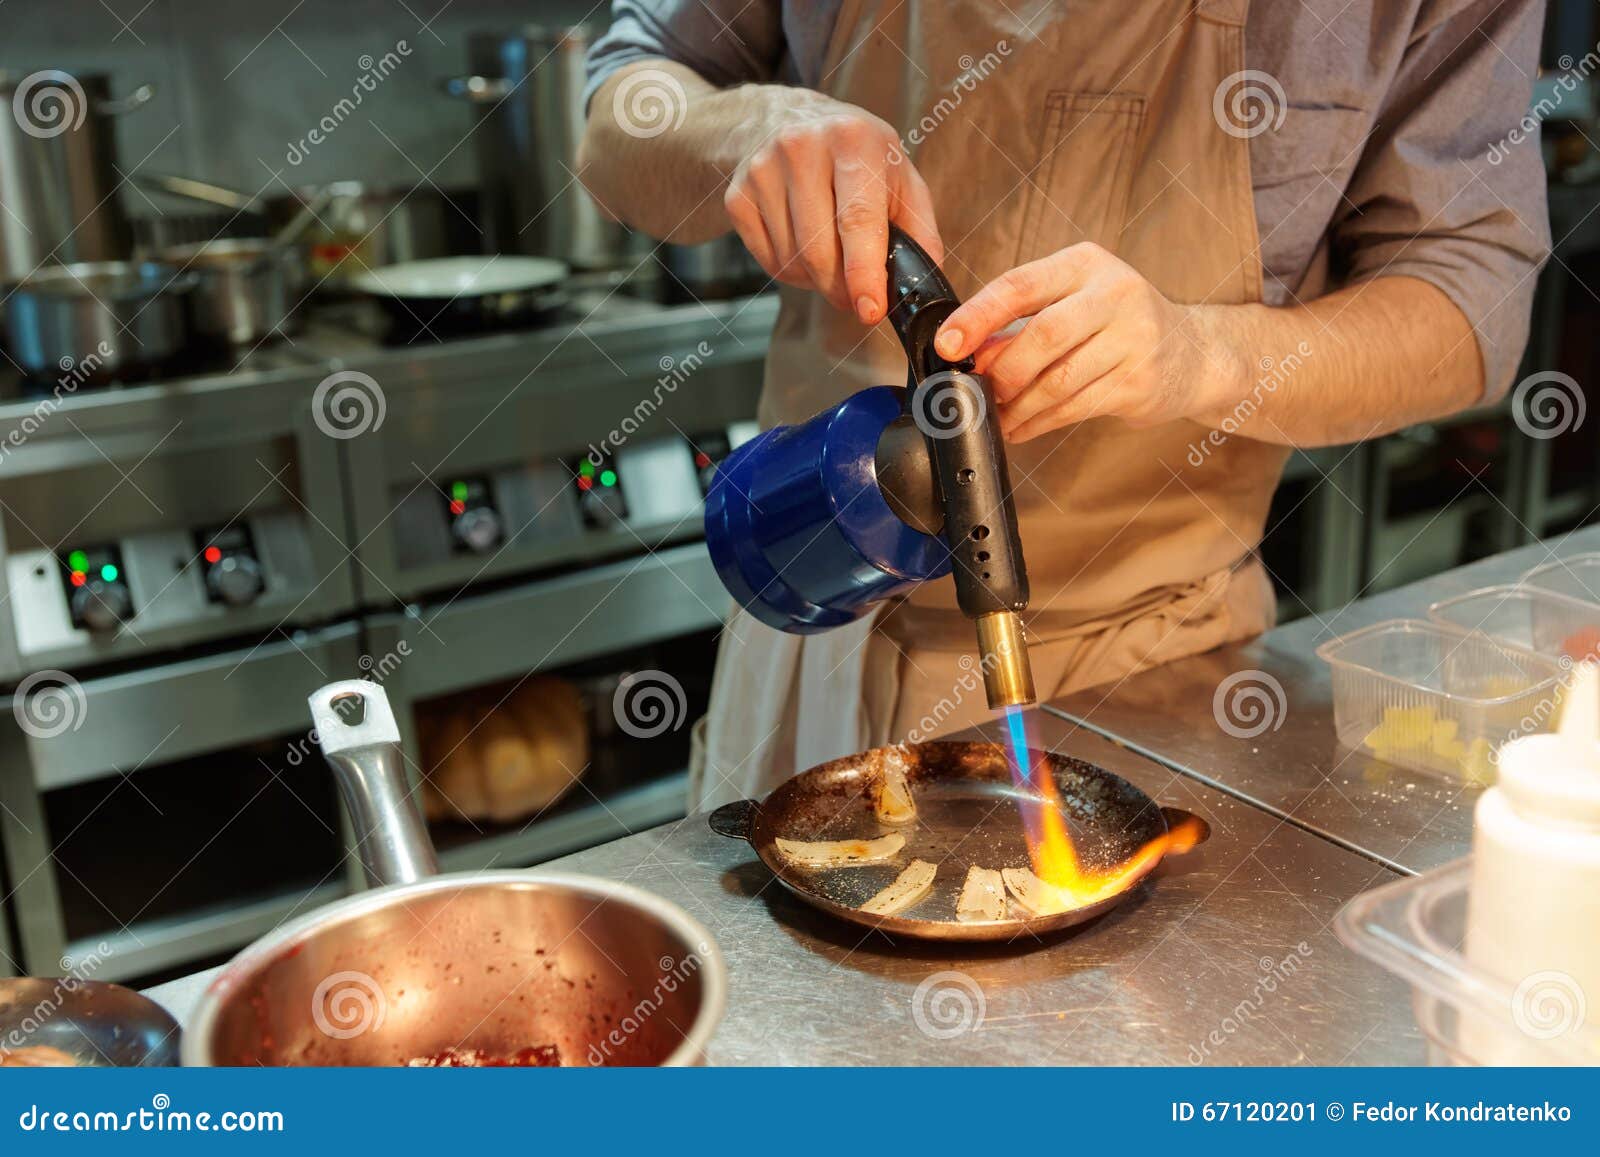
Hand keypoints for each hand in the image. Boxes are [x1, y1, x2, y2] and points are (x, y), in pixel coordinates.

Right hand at [723, 93, 942, 324]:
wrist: (787, 120)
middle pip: (820, 251)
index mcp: (853, 139)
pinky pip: (769, 262)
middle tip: (858, 296)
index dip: (864, 272)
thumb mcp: (899, 177)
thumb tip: (922, 288)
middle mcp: (801, 147)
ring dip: (818, 279)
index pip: (857, 218)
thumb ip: (919, 232)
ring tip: (832, 254)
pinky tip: (804, 244)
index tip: (869, 310)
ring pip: (793, 262)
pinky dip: (793, 271)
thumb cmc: (857, 158)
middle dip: (842, 289)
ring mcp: (762, 170)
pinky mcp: (737, 196)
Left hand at [933, 243, 1241, 440]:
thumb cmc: (1116, 324)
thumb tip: (968, 353)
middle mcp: (1115, 294)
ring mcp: (1134, 339)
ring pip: (1058, 380)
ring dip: (1018, 406)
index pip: (1020, 285)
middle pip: (1042, 334)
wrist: (1192, 353)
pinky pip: (1075, 408)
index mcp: (1086, 264)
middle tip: (981, 391)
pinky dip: (1039, 422)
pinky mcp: (1139, 381)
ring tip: (998, 416)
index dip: (977, 317)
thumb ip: (1020, 324)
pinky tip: (1022, 427)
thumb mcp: (1072, 304)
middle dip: (1002, 370)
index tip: (947, 344)